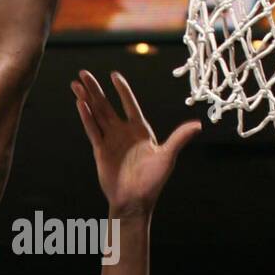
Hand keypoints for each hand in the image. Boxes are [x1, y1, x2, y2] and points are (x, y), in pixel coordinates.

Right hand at [72, 69, 200, 215]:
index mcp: (140, 130)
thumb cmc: (153, 182)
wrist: (135, 202)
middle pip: (107, 105)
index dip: (122, 90)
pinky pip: (92, 130)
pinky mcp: (100, 151)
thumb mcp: (167, 157)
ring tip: (76, 84)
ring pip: (96, 115)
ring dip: (86, 99)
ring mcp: (110, 140)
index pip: (129, 104)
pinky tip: (79, 104)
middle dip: (96, 89)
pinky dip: (86, 117)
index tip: (114, 75)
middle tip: (84, 73)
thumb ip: (179, 138)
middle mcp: (123, 132)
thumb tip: (198, 125)